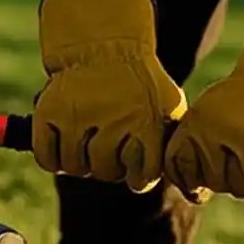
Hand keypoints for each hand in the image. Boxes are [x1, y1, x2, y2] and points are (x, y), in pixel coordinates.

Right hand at [33, 0, 184, 192]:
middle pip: (104, 172)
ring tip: (86, 140)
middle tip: (107, 144)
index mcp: (145, 121)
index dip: (136, 174)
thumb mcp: (168, 108)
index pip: (140, 177)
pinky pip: (47, 159)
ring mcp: (76, 116)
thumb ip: (175, 149)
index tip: (132, 158)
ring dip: (80, 159)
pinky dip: (53, 157)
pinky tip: (65, 141)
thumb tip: (197, 197)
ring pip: (74, 167)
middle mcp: (111, 119)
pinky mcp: (48, 113)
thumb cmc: (139, 86)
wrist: (101, 47)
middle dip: (107, 163)